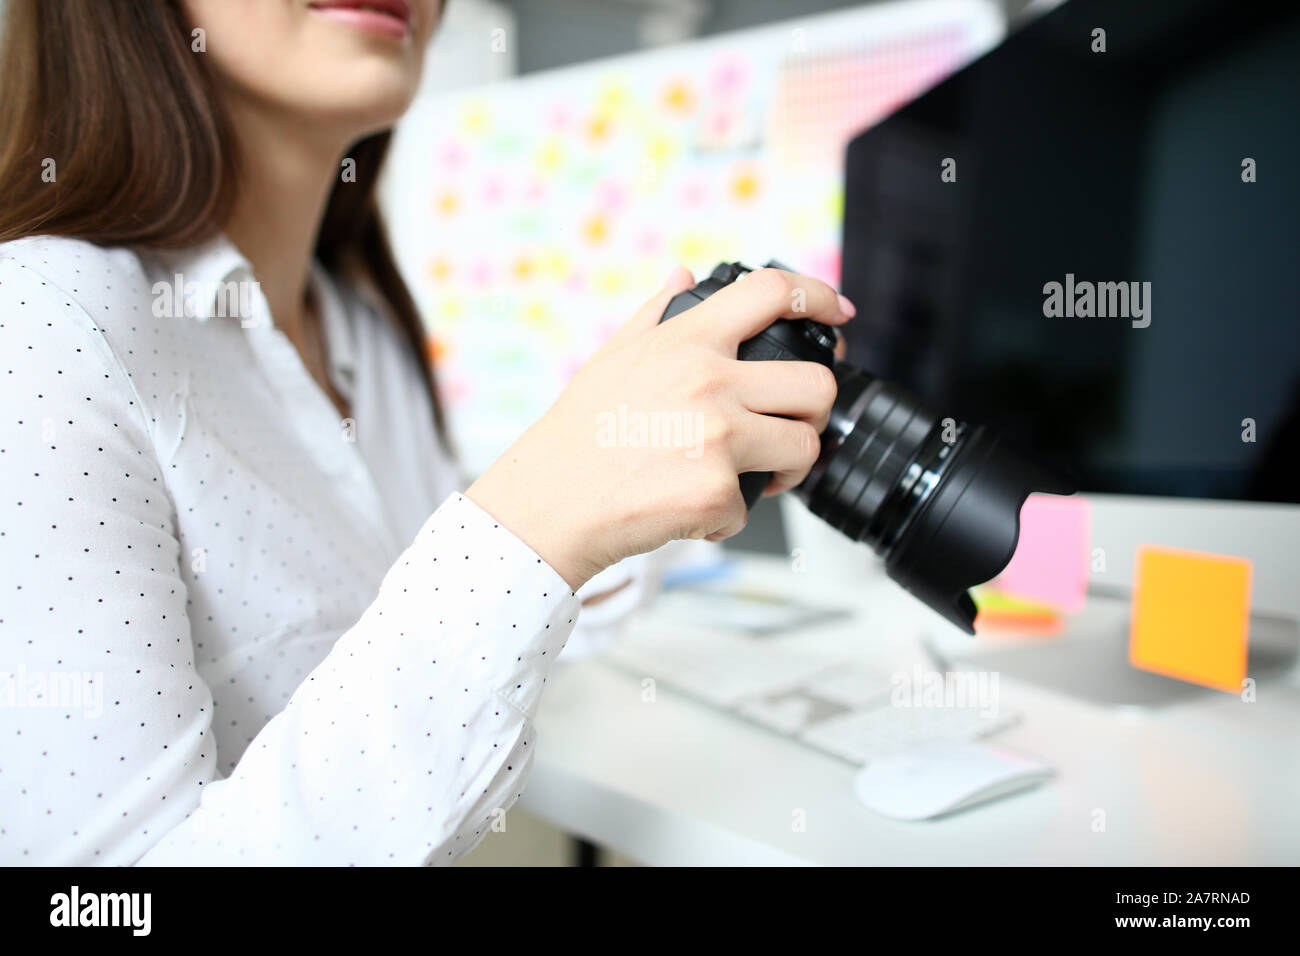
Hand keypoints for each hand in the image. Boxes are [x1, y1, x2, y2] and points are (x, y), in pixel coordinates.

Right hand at [466, 266, 854, 589]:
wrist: (548, 503)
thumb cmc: (577, 434)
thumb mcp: (612, 357)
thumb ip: (657, 312)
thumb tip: (684, 273)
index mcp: (688, 341)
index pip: (773, 293)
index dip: (819, 296)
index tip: (838, 313)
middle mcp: (709, 382)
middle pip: (816, 386)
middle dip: (814, 412)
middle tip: (791, 426)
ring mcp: (718, 438)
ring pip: (804, 448)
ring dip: (788, 466)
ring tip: (755, 474)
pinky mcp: (716, 493)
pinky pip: (754, 505)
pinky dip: (728, 514)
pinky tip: (693, 507)